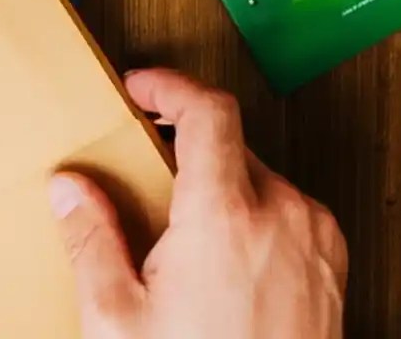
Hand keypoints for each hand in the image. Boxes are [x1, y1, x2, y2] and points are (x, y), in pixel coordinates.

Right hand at [51, 69, 347, 338]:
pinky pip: (286, 209)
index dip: (170, 85)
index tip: (142, 86)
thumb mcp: (117, 317)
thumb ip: (90, 239)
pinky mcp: (331, 265)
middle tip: (144, 169)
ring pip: (259, 176)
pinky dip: (250, 212)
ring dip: (217, 182)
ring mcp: (314, 239)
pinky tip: (219, 255)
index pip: (208, 111)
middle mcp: (281, 216)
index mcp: (223, 217)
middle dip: (182, 146)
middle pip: (229, 142)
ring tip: (178, 227)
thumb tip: (69, 188)